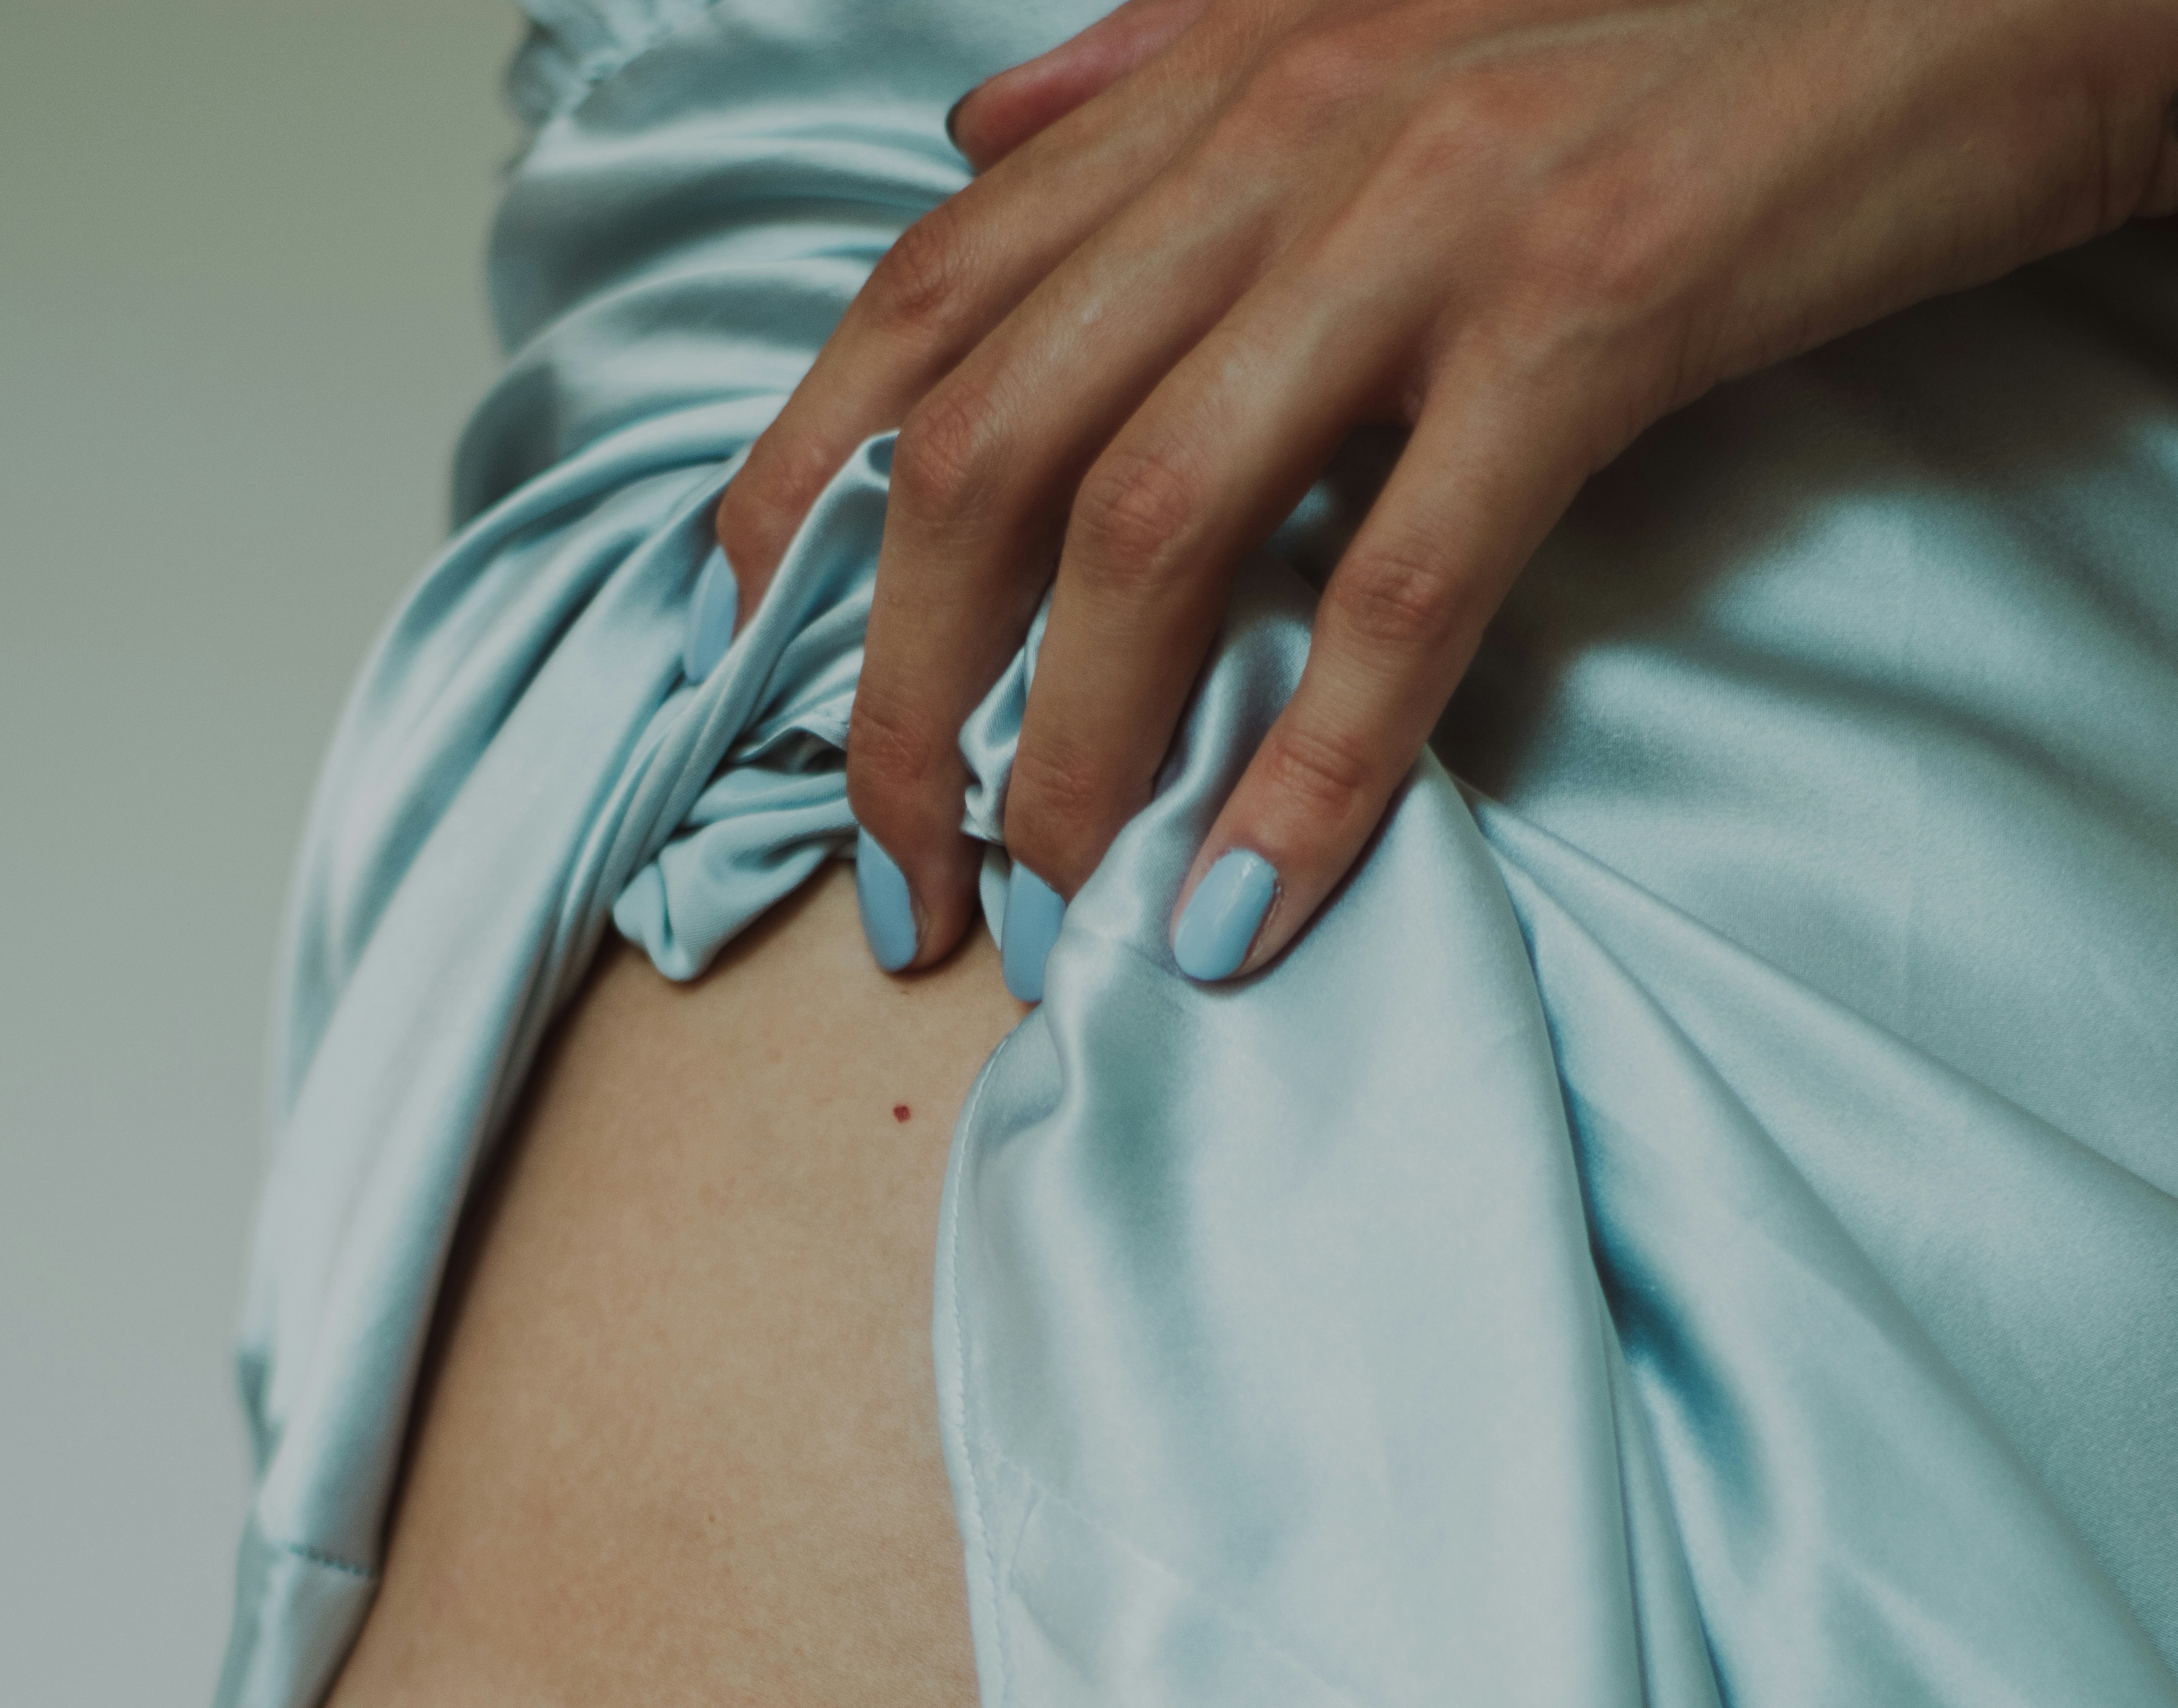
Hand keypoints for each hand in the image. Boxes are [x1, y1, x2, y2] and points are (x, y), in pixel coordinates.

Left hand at [709, 0, 2177, 983]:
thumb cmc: (1668, 38)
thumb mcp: (1370, 20)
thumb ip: (1159, 79)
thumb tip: (978, 139)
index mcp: (1223, 79)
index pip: (932, 293)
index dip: (803, 482)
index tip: (741, 654)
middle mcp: (1286, 138)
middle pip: (991, 446)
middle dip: (901, 696)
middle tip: (897, 882)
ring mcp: (1427, 227)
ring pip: (1154, 526)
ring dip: (1074, 758)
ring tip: (1046, 917)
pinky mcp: (1585, 320)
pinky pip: (1401, 587)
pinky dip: (1310, 769)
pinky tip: (1247, 905)